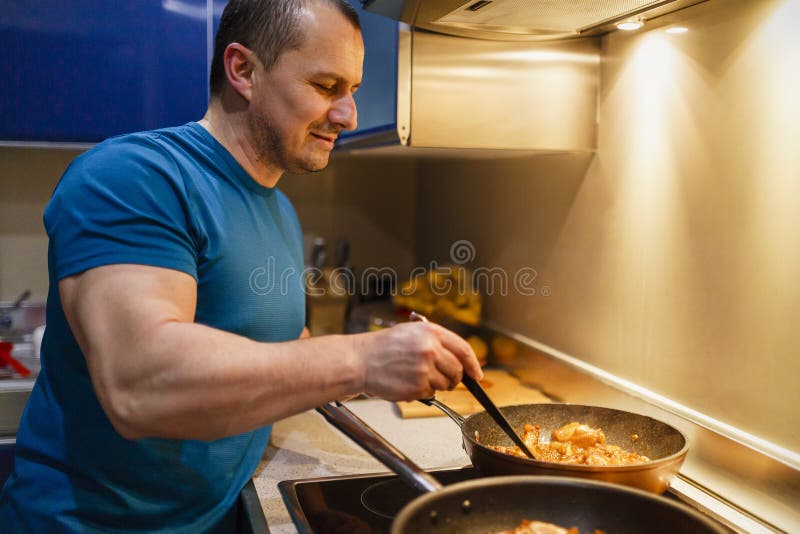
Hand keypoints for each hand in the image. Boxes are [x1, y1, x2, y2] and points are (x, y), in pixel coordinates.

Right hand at [357, 321, 482, 400]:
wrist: (360, 360)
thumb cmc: (382, 347)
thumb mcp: (411, 333)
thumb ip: (436, 342)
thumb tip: (459, 358)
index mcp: (431, 332)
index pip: (463, 349)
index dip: (472, 364)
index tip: (476, 374)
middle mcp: (430, 349)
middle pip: (457, 370)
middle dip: (454, 378)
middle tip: (443, 379)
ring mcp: (424, 368)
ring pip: (445, 384)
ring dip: (435, 384)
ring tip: (414, 376)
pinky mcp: (417, 386)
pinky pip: (430, 393)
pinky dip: (422, 392)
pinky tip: (407, 382)